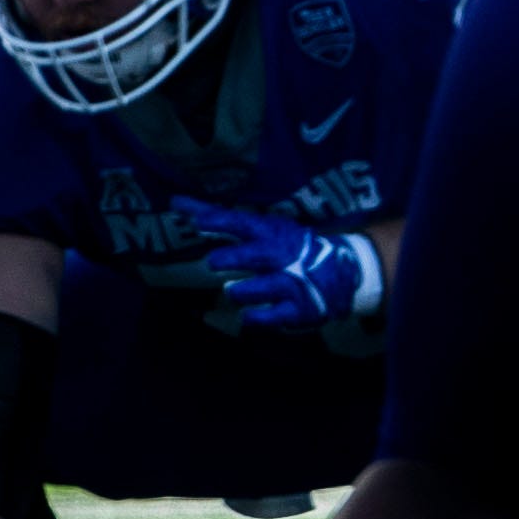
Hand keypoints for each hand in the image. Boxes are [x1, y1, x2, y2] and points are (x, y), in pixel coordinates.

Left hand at [174, 203, 383, 331]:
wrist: (343, 273)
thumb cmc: (291, 249)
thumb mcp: (265, 229)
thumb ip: (221, 221)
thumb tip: (176, 201)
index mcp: (274, 233)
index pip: (243, 223)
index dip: (221, 222)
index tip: (197, 221)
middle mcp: (283, 257)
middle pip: (256, 255)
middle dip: (234, 257)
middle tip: (212, 262)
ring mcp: (292, 284)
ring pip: (263, 288)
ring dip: (243, 290)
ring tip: (232, 290)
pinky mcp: (298, 310)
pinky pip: (273, 317)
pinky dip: (257, 317)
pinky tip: (247, 316)